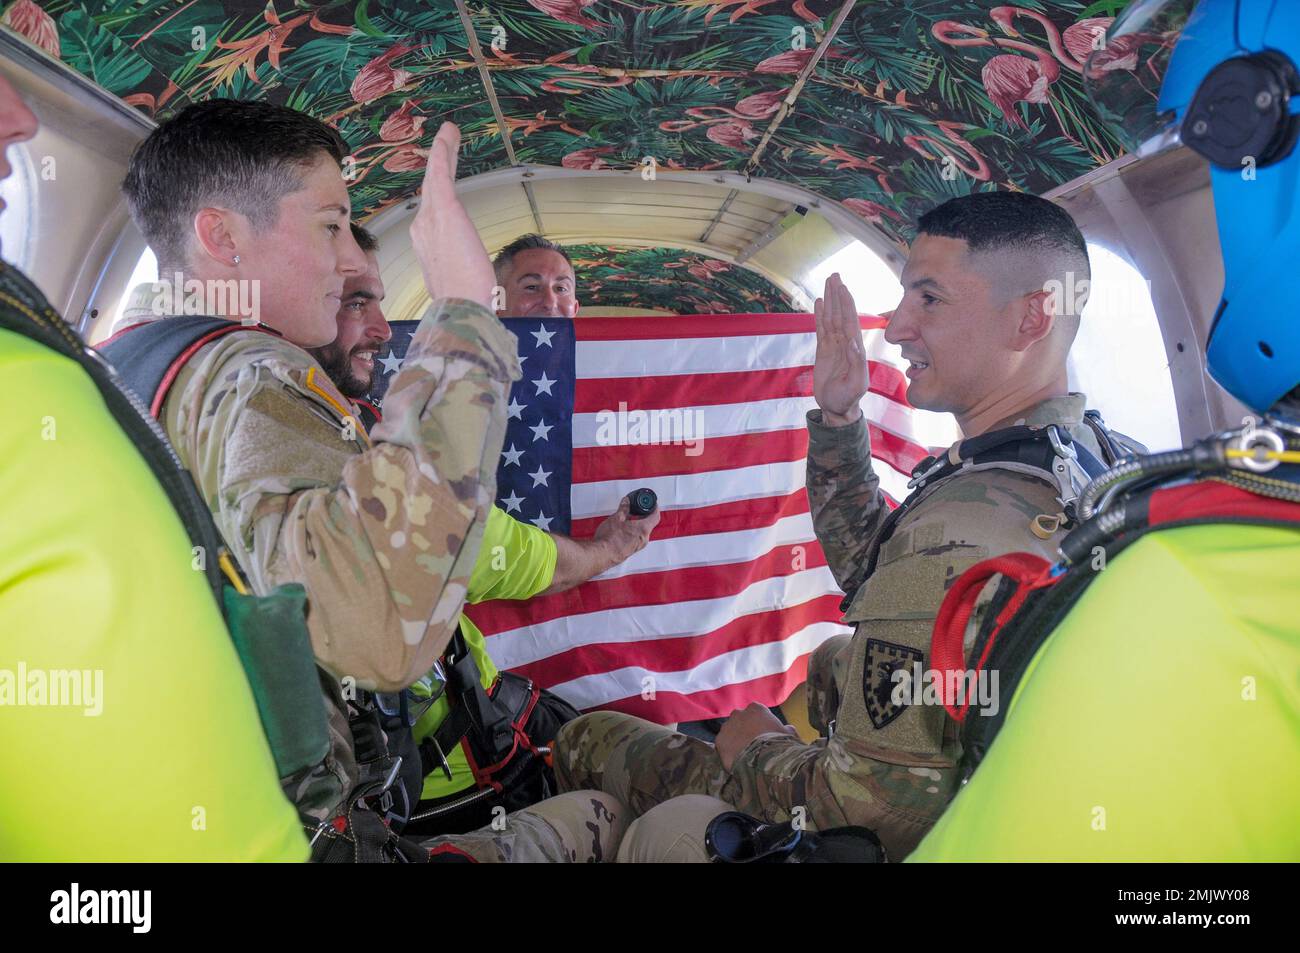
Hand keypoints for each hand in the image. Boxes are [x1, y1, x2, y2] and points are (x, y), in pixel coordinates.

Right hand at [409, 123, 495, 308]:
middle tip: (445, 142)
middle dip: (438, 164)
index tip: (441, 180)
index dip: (437, 193)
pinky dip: (443, 152)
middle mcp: (422, 228)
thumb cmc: (464, 302)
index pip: (433, 211)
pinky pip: (440, 173)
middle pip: (431, 188)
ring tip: (449, 132)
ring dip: (443, 152)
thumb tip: (476, 283)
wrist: (460, 307)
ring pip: (436, 177)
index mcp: (426, 244)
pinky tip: (447, 135)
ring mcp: (430, 218)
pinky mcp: (444, 210)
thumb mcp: (460, 283)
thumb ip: (462, 273)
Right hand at [592, 495, 659, 564]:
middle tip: (639, 509)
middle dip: (644, 516)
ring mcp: (638, 546)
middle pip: (649, 524)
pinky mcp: (631, 550)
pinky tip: (624, 530)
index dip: (655, 508)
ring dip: (637, 524)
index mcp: (643, 529)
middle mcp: (643, 539)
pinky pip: (636, 539)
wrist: (603, 554)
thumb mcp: (616, 518)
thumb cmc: (610, 538)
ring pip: (642, 532)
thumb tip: (626, 502)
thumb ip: (624, 508)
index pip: (655, 517)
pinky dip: (633, 532)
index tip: (653, 504)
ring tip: (629, 519)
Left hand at [714, 702, 799, 770]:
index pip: (755, 712)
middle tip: (752, 745)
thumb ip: (787, 729)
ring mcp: (727, 727)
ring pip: (730, 732)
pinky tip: (736, 760)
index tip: (763, 735)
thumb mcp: (790, 736)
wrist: (765, 761)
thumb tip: (788, 729)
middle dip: (744, 729)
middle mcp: (739, 713)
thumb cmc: (780, 745)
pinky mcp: (719, 741)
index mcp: (756, 709)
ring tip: (744, 754)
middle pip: (740, 720)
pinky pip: (723, 745)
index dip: (760, 724)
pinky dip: (728, 751)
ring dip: (735, 739)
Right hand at [813, 273, 869, 425]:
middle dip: (838, 294)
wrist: (838, 409)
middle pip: (840, 313)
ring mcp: (834, 346)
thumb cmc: (849, 398)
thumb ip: (856, 363)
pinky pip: (821, 329)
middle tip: (835, 275)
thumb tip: (852, 342)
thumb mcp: (856, 383)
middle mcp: (846, 342)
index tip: (842, 287)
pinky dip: (820, 315)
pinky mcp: (824, 351)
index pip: (850, 320)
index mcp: (855, 348)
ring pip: (831, 318)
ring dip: (830, 300)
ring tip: (828, 283)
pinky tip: (819, 303)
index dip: (846, 303)